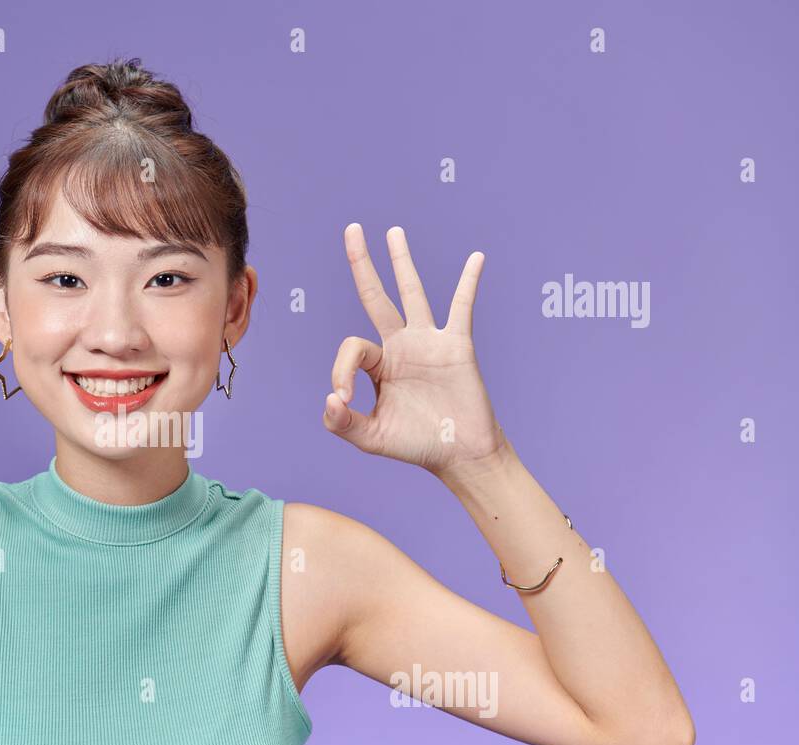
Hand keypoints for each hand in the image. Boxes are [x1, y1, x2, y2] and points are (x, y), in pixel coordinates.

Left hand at [323, 224, 508, 480]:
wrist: (459, 454)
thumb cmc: (415, 445)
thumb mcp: (371, 437)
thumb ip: (343, 423)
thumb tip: (329, 400)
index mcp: (377, 365)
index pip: (351, 348)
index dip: (340, 370)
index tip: (343, 399)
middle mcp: (400, 346)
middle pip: (376, 296)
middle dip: (362, 263)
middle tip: (351, 229)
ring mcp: (428, 342)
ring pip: (412, 292)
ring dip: (402, 262)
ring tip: (393, 232)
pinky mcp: (456, 346)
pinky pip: (461, 308)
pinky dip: (468, 283)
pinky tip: (476, 258)